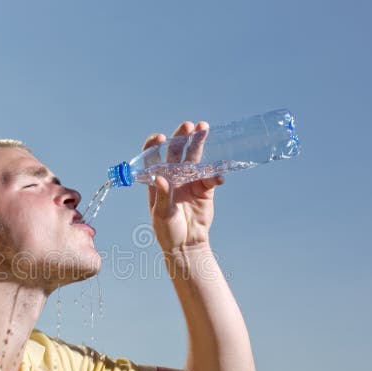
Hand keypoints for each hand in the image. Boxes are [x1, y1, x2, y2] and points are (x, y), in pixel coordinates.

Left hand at [145, 121, 224, 252]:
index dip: (155, 145)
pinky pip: (211, 176)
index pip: (153, 157)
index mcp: (157, 181)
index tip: (160, 137)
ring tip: (204, 128)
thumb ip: (162, 197)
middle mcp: (173, 177)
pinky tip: (218, 176)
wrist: (187, 245)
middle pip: (176, 152)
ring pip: (195, 158)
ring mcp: (189, 181)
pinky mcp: (205, 188)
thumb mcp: (161, 215)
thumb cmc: (167, 231)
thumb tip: (160, 178)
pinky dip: (215, 174)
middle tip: (188, 125)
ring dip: (199, 143)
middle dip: (181, 137)